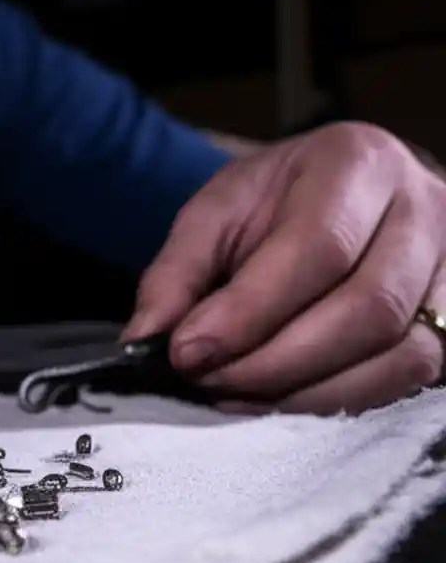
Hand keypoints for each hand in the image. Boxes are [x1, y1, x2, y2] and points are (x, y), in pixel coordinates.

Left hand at [122, 122, 445, 414]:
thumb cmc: (273, 204)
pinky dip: (341, 400)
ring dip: (308, 391)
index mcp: (356, 162)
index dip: (250, 312)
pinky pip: (413, 379)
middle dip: (276, 361)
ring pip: (400, 353)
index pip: (317, 248)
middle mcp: (423, 208)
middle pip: (367, 307)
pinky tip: (283, 400)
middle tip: (207, 381)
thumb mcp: (214, 215)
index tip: (188, 353)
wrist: (335, 196)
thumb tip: (144, 340)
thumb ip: (177, 273)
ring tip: (237, 395)